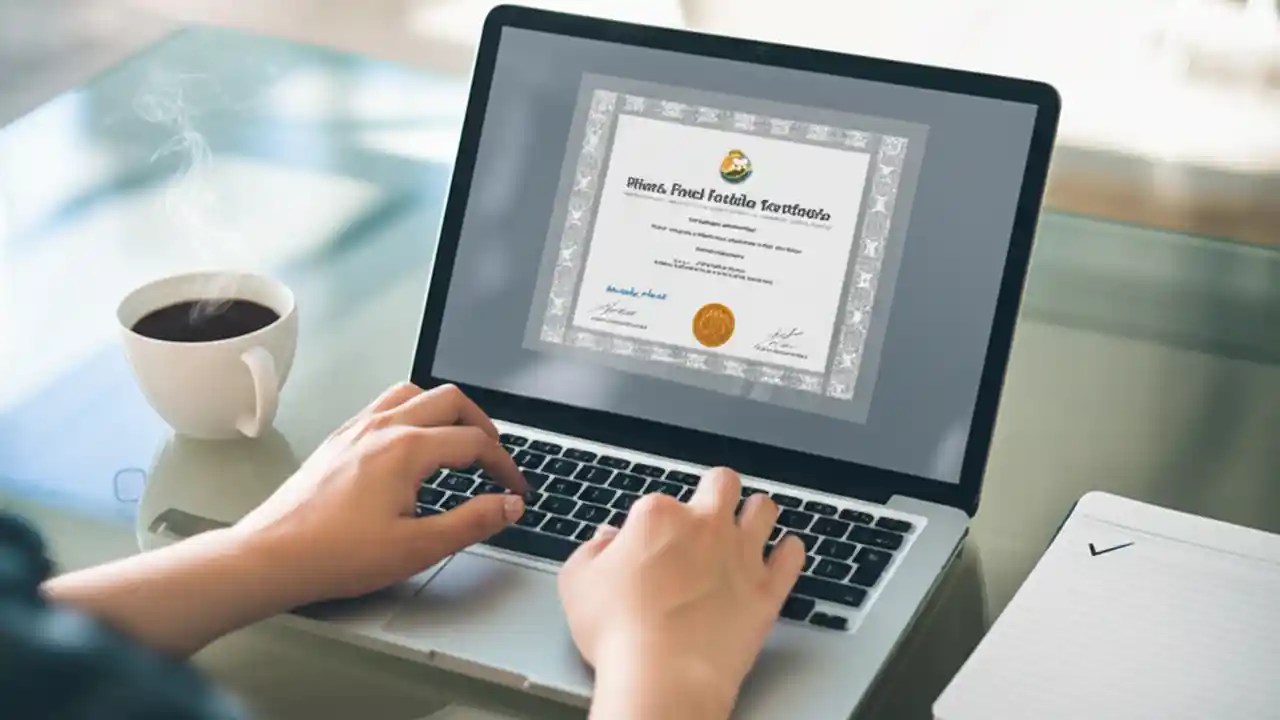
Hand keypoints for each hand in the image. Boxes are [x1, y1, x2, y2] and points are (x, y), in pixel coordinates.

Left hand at [235, 382, 528, 603]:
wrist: (273, 556)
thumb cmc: (336, 554)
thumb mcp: (418, 547)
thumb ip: (472, 522)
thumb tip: (509, 505)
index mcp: (406, 449)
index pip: (475, 442)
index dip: (505, 465)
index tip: (515, 489)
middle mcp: (383, 427)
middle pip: (451, 400)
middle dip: (483, 426)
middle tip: (496, 457)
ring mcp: (358, 428)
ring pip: (416, 393)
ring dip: (447, 410)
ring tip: (460, 439)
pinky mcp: (340, 438)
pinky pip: (386, 404)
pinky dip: (414, 412)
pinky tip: (414, 441)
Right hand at [559, 468, 804, 719]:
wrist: (663, 676)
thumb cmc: (618, 632)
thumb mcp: (577, 584)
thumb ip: (592, 551)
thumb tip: (607, 539)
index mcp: (657, 516)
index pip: (662, 501)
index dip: (656, 523)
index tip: (652, 546)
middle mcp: (705, 525)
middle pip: (723, 483)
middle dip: (718, 492)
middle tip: (710, 514)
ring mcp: (741, 554)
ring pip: (764, 509)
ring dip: (757, 514)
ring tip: (749, 528)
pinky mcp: (768, 588)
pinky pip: (794, 554)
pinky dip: (789, 551)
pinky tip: (782, 555)